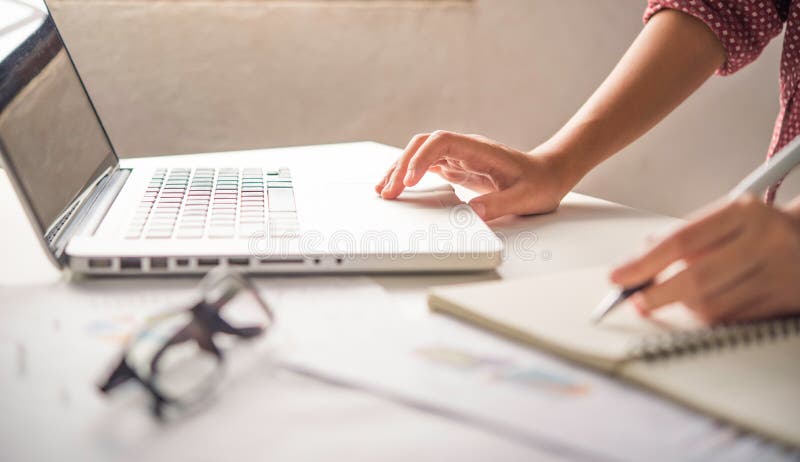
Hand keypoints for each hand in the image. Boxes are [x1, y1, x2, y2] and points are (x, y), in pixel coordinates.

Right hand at [374, 131, 572, 220]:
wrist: (549, 175)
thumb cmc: (540, 184)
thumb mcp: (525, 198)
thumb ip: (499, 204)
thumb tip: (473, 213)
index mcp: (480, 150)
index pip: (441, 142)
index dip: (421, 159)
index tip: (410, 181)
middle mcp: (465, 148)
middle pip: (423, 145)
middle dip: (402, 165)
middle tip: (388, 192)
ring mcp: (459, 156)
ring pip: (421, 153)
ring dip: (400, 169)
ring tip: (383, 190)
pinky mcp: (457, 166)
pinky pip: (427, 164)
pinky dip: (409, 174)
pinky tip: (398, 186)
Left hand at [610, 195, 799, 323]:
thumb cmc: (760, 228)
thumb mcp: (726, 217)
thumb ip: (685, 236)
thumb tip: (638, 259)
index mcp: (744, 212)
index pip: (681, 240)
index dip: (643, 262)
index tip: (617, 275)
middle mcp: (765, 241)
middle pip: (695, 279)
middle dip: (656, 295)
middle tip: (635, 300)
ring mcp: (780, 275)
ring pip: (712, 306)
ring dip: (682, 307)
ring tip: (671, 296)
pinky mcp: (786, 302)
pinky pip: (732, 320)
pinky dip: (707, 316)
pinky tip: (702, 303)